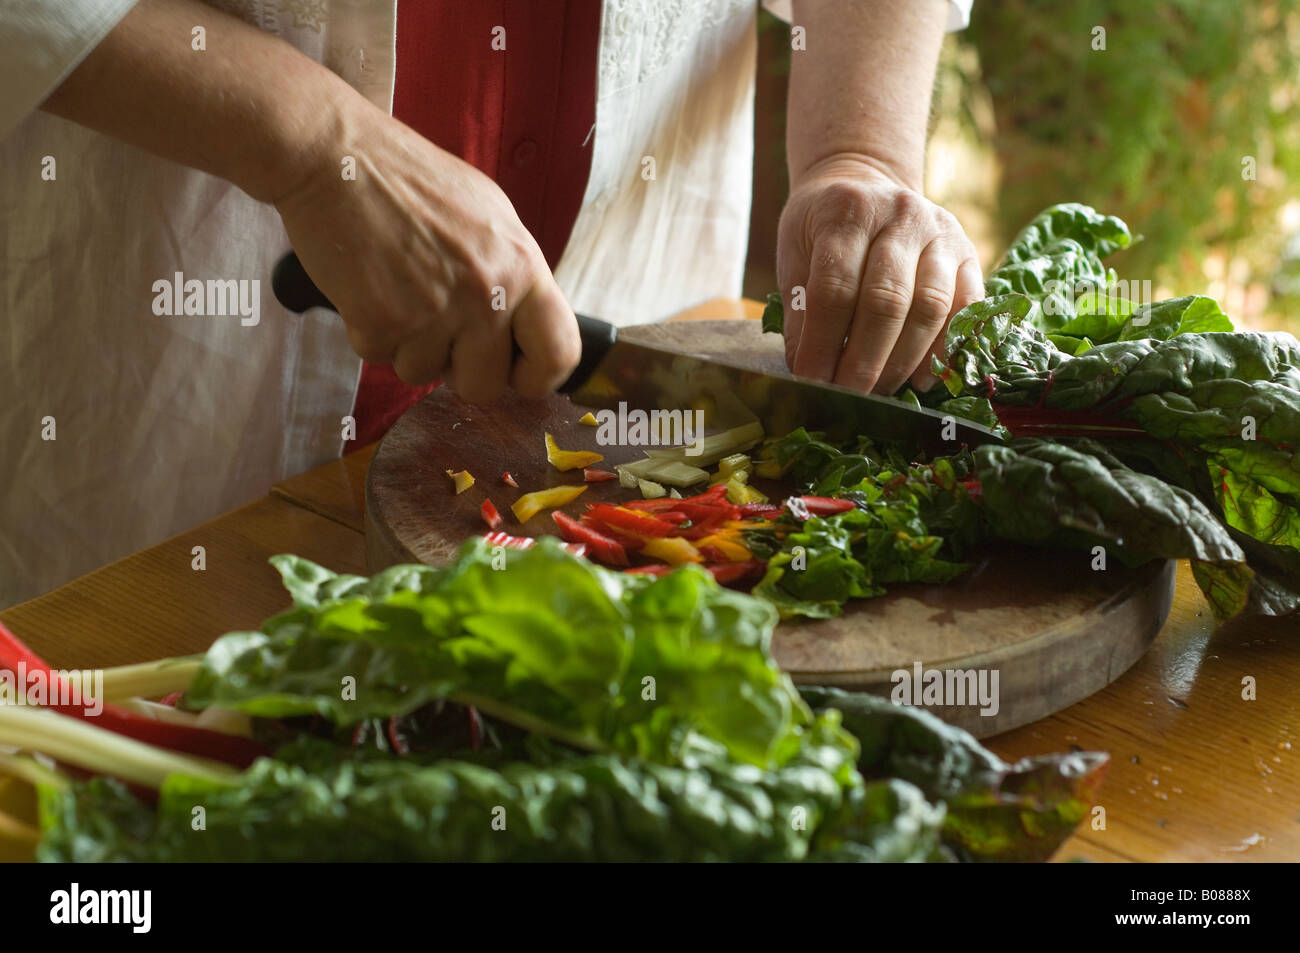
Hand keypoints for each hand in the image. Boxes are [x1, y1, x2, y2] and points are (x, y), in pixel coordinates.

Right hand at [271, 97, 579, 402]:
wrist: (336, 158)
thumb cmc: (410, 180)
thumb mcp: (489, 216)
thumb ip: (513, 274)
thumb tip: (526, 330)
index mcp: (523, 265)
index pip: (559, 354)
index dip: (537, 378)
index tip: (517, 376)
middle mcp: (486, 294)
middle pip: (486, 387)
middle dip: (459, 369)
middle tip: (439, 331)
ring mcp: (434, 312)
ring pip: (424, 375)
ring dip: (407, 345)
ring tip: (397, 288)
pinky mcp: (382, 323)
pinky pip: (379, 358)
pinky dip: (369, 331)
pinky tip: (368, 285)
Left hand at [776, 156, 982, 393]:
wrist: (866, 184)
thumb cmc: (822, 229)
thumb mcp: (796, 254)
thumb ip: (800, 309)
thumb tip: (806, 369)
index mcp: (848, 212)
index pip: (834, 289)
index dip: (821, 343)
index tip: (811, 381)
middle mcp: (900, 215)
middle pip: (886, 302)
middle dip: (864, 361)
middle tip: (847, 397)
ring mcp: (941, 233)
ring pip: (930, 307)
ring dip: (903, 360)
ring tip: (879, 392)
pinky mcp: (968, 253)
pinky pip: (966, 307)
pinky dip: (945, 348)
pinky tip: (922, 377)